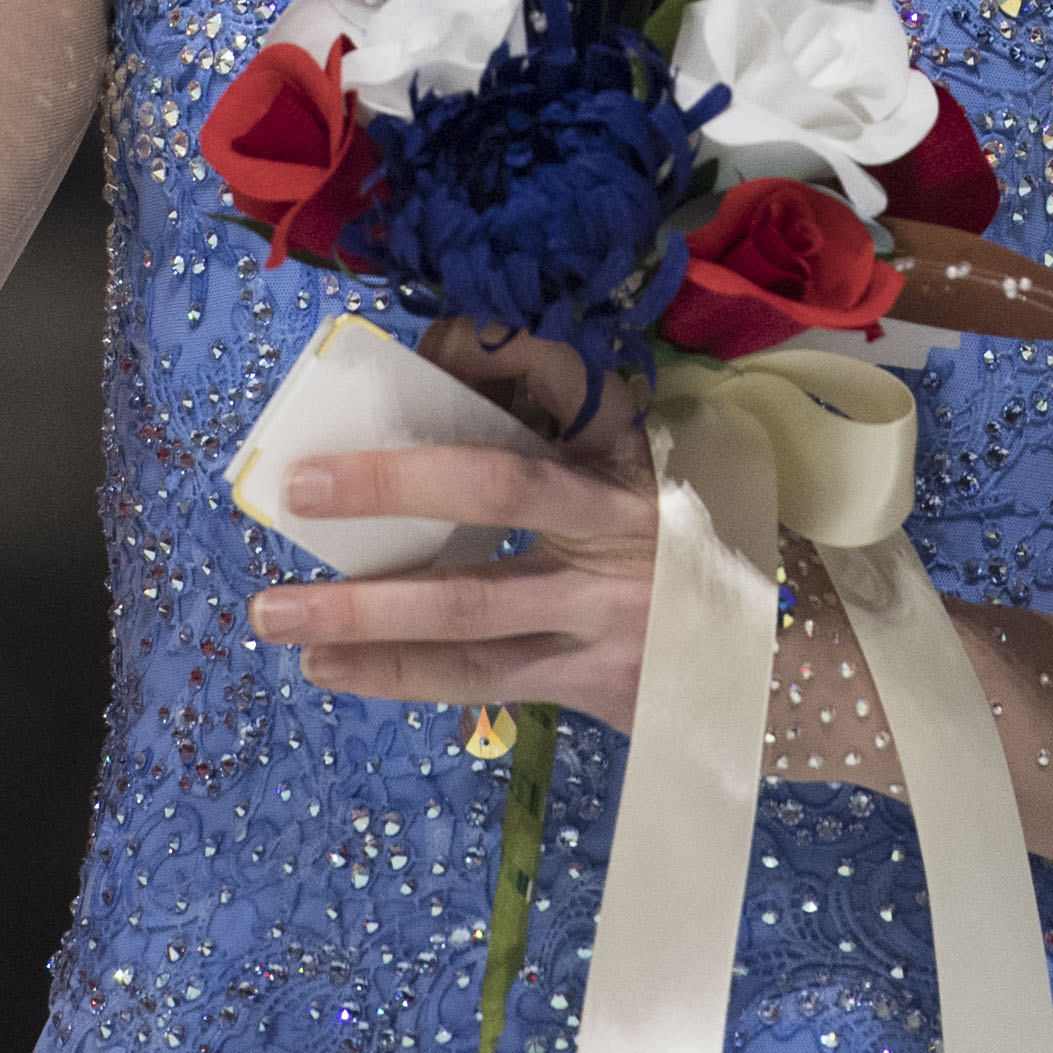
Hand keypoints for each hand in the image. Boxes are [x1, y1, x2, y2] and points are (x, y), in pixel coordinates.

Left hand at [245, 325, 661, 731]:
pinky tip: (329, 670)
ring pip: (470, 622)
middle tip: (296, 491)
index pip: (540, 410)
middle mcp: (617, 538)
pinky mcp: (590, 684)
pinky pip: (478, 681)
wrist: (777, 658)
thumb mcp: (638, 460)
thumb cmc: (684, 536)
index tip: (401, 374)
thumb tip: (431, 367)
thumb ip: (550, 414)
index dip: (470, 383)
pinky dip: (396, 676)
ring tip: (276, 617)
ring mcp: (606, 622)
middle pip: (496, 501)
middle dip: (387, 494)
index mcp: (625, 466)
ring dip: (365, 622)